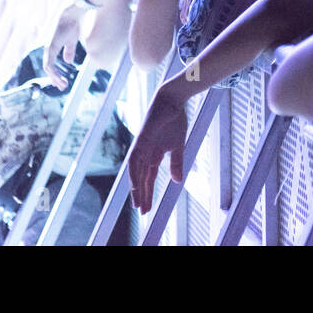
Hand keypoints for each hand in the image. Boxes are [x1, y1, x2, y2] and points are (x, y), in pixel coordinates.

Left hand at [44, 2, 83, 89]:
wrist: (72, 13)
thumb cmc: (73, 24)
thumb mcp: (71, 40)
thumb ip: (69, 51)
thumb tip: (68, 61)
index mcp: (52, 47)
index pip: (51, 64)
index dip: (56, 73)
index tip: (63, 81)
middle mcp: (48, 48)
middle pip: (48, 68)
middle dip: (55, 79)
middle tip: (62, 87)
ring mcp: (48, 48)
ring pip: (48, 68)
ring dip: (55, 78)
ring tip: (63, 85)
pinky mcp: (50, 48)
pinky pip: (49, 64)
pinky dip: (54, 73)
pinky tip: (60, 78)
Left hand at [129, 85, 188, 213]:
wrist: (173, 100)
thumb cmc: (176, 120)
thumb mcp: (178, 146)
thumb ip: (177, 163)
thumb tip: (177, 182)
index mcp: (154, 155)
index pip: (149, 178)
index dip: (148, 193)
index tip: (149, 208)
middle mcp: (145, 154)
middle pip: (141, 179)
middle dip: (142, 195)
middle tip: (143, 212)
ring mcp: (142, 148)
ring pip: (136, 173)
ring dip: (137, 189)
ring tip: (138, 204)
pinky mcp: (140, 141)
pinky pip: (134, 160)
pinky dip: (133, 174)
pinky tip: (134, 186)